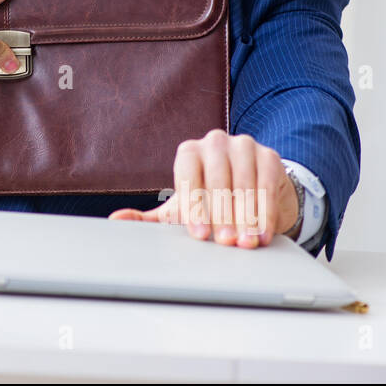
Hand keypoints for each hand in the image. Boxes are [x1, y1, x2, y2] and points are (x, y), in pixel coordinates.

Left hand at [107, 129, 299, 248]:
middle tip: (224, 242)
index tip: (198, 234)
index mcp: (188, 152)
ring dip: (245, 216)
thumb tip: (116, 220)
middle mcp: (214, 142)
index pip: (187, 174)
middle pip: (217, 177)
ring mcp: (244, 146)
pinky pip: (267, 185)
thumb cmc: (208, 200)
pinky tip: (263, 234)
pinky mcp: (269, 156)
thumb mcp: (180, 208)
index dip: (193, 205)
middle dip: (221, 214)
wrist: (248, 190)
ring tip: (244, 243)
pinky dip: (266, 213)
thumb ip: (148, 216)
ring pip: (244, 182)